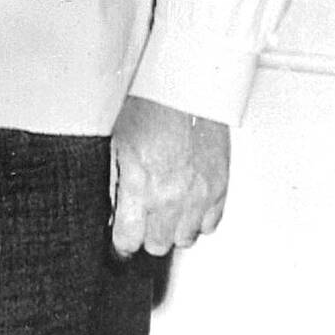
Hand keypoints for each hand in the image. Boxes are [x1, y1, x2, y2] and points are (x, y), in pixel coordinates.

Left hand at [110, 97, 229, 256]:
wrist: (185, 89)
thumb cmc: (149, 109)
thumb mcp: (118, 147)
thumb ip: (117, 187)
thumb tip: (116, 216)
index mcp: (141, 186)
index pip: (128, 239)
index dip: (122, 240)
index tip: (121, 236)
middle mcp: (171, 197)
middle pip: (157, 245)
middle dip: (147, 234)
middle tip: (144, 216)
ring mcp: (198, 195)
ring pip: (185, 239)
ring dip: (174, 228)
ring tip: (167, 206)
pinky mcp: (219, 188)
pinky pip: (210, 224)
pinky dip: (199, 219)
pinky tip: (188, 201)